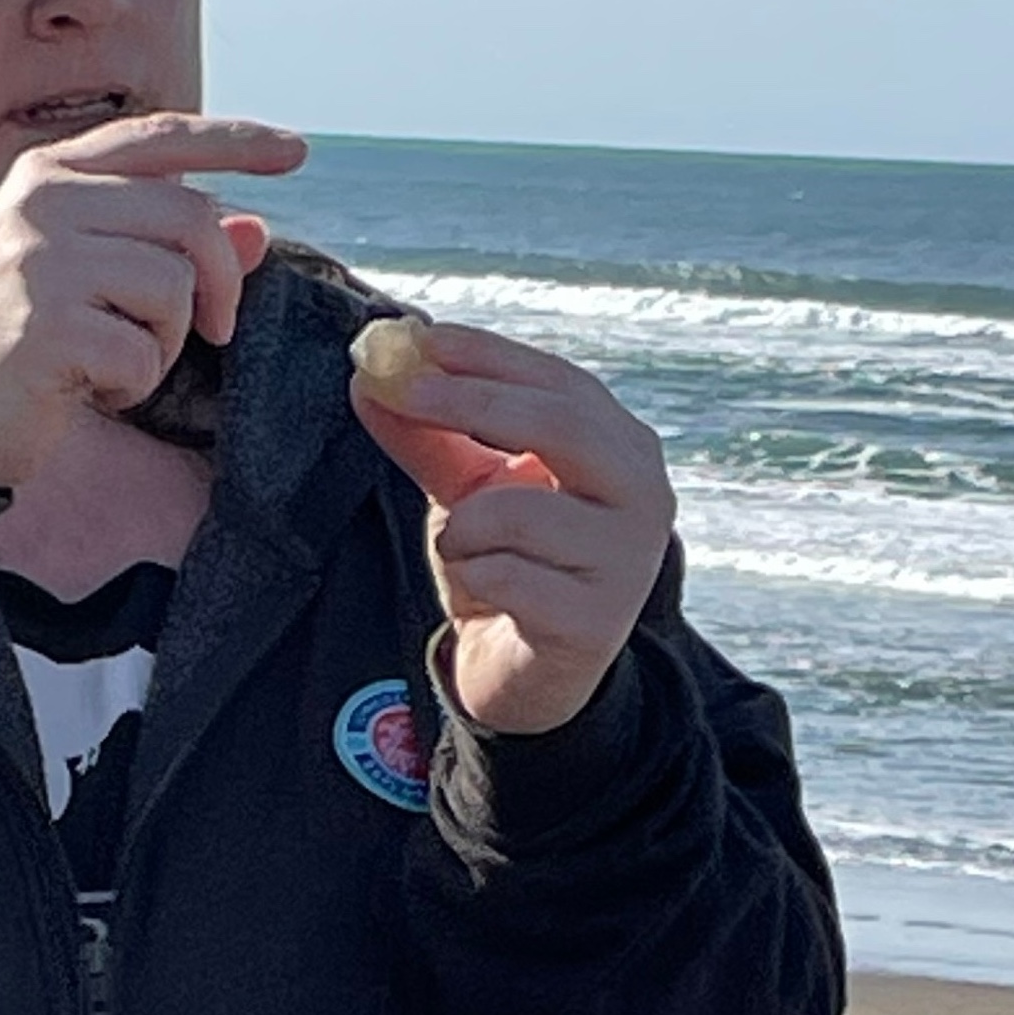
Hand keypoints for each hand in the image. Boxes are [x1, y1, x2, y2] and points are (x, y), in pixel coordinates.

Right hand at [0, 112, 307, 488]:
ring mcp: (39, 261)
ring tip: (115, 361)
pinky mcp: (45, 326)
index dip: (234, 140)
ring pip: (173, 288)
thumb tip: (253, 229)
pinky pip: (142, 354)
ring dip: (165, 343)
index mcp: (48, 174)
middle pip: (189, 218)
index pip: (160, 137)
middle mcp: (42, 202)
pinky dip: (132, 386)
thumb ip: (163, 246)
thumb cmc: (15, 343)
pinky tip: (87, 390)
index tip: (296, 150)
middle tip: (216, 332)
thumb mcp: (87, 278)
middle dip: (219, 284)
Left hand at [349, 322, 675, 736]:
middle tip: (398, 389)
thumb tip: (371, 376)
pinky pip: (504, 577)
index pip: (560, 381)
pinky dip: (470, 577)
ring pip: (519, 511)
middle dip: (469, 402)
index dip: (488, 355)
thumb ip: (430, 436)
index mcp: (621, 449)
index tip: (417, 339)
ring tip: (457, 546)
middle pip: (562, 424)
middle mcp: (643, 496)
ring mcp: (626, 562)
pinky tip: (482, 593)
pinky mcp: (594, 623)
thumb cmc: (512, 566)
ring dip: (460, 526)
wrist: (529, 675)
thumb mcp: (470, 490)